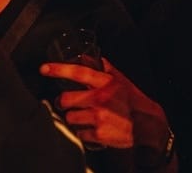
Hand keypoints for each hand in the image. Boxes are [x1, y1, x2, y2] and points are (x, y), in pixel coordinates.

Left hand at [42, 59, 172, 154]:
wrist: (147, 126)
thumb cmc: (134, 101)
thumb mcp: (122, 81)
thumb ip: (107, 69)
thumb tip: (94, 58)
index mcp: (105, 82)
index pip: (78, 72)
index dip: (59, 69)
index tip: (44, 68)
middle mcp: (100, 98)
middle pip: (65, 99)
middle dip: (64, 103)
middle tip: (70, 104)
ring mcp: (98, 116)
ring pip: (70, 117)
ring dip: (74, 118)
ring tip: (85, 117)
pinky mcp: (98, 133)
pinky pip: (79, 133)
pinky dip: (84, 132)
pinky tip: (93, 128)